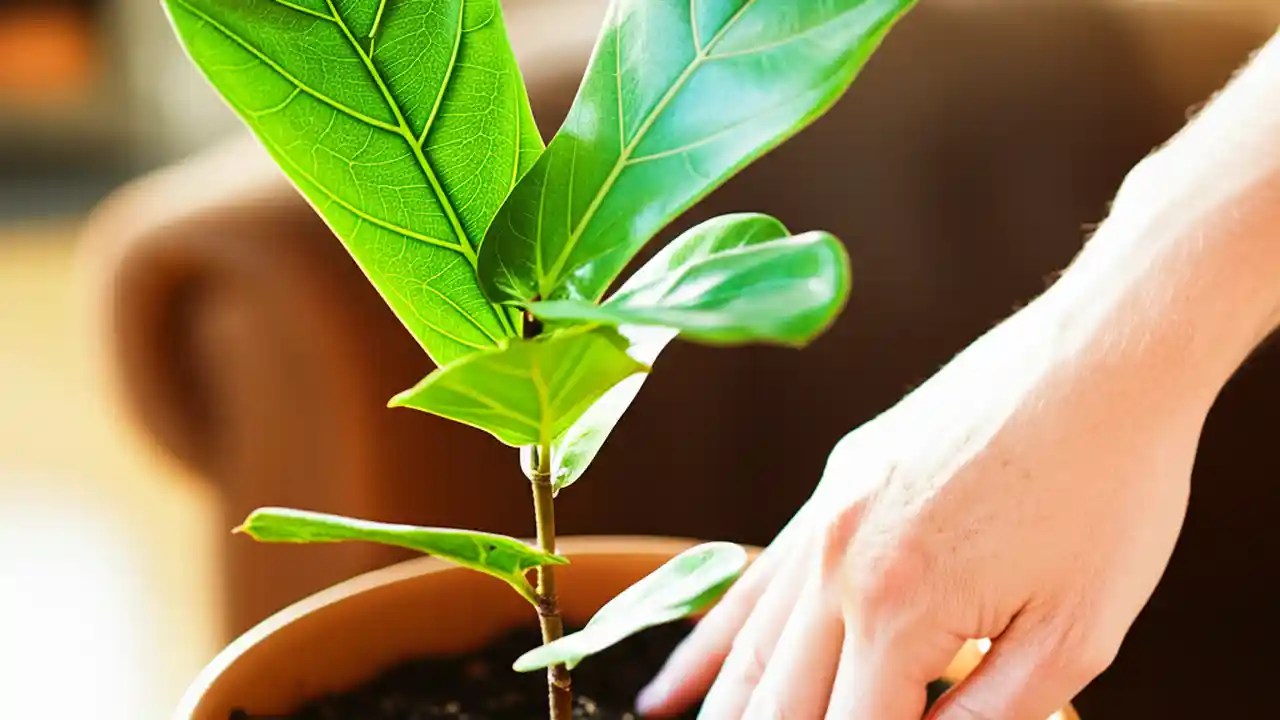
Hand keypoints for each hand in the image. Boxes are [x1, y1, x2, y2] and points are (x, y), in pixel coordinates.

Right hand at [637, 288, 1215, 719]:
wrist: (1103, 359)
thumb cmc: (1111, 491)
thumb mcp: (1075, 636)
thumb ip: (986, 717)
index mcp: (898, 609)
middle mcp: (838, 563)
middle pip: (783, 704)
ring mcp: (824, 519)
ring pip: (751, 651)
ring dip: (728, 716)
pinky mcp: (830, 488)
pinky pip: (753, 583)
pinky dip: (708, 645)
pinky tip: (670, 688)